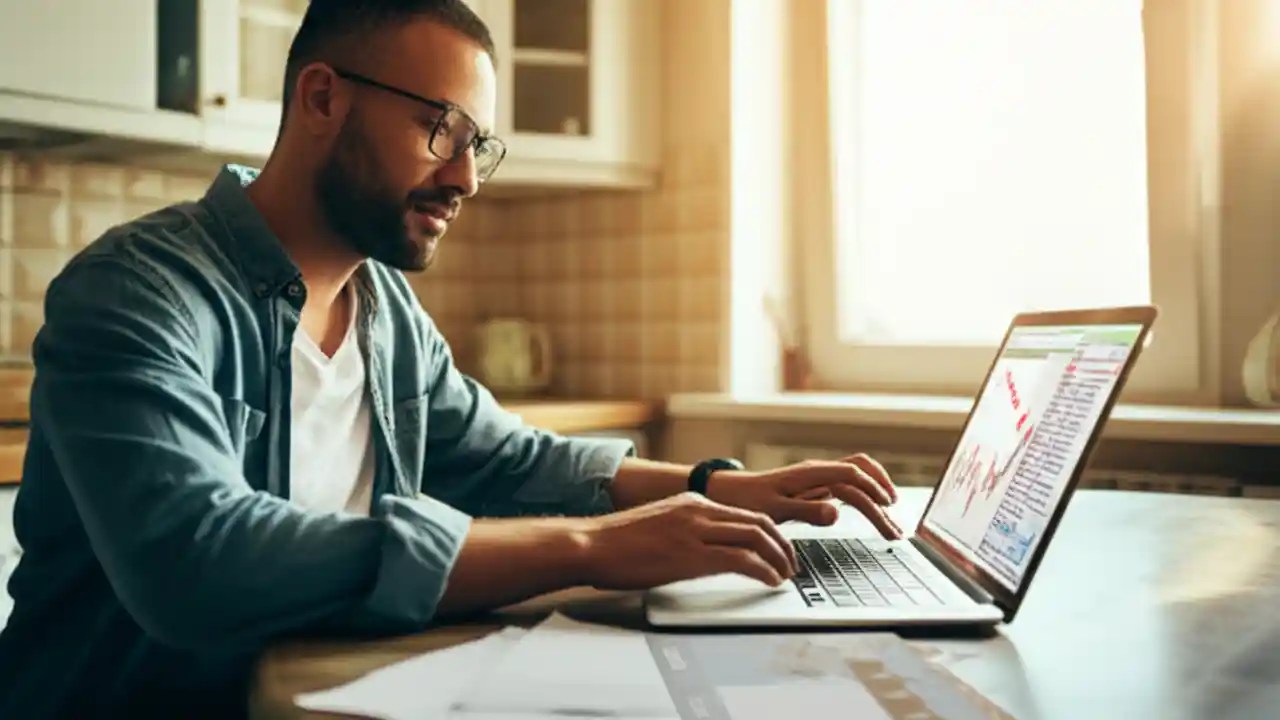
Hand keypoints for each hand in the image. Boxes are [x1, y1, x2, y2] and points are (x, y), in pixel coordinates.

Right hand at [578, 493, 796, 589]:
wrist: (590, 544)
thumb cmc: (616, 543)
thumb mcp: (660, 526)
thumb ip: (687, 531)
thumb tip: (708, 552)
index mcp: (692, 501)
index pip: (745, 514)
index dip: (770, 533)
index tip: (780, 550)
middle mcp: (698, 510)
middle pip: (759, 522)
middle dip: (783, 545)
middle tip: (791, 565)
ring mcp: (695, 530)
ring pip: (756, 537)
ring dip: (778, 559)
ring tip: (785, 576)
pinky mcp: (691, 554)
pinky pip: (741, 559)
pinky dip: (763, 570)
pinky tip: (769, 581)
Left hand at [707, 454, 903, 537]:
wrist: (730, 493)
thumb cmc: (748, 500)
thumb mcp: (774, 509)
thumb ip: (805, 511)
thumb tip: (836, 513)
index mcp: (810, 473)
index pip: (852, 475)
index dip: (873, 491)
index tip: (888, 512)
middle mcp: (817, 471)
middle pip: (861, 473)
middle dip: (882, 497)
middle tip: (895, 531)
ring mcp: (818, 477)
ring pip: (858, 475)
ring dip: (877, 492)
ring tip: (891, 519)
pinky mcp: (816, 485)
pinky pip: (848, 483)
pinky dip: (866, 493)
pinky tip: (873, 509)